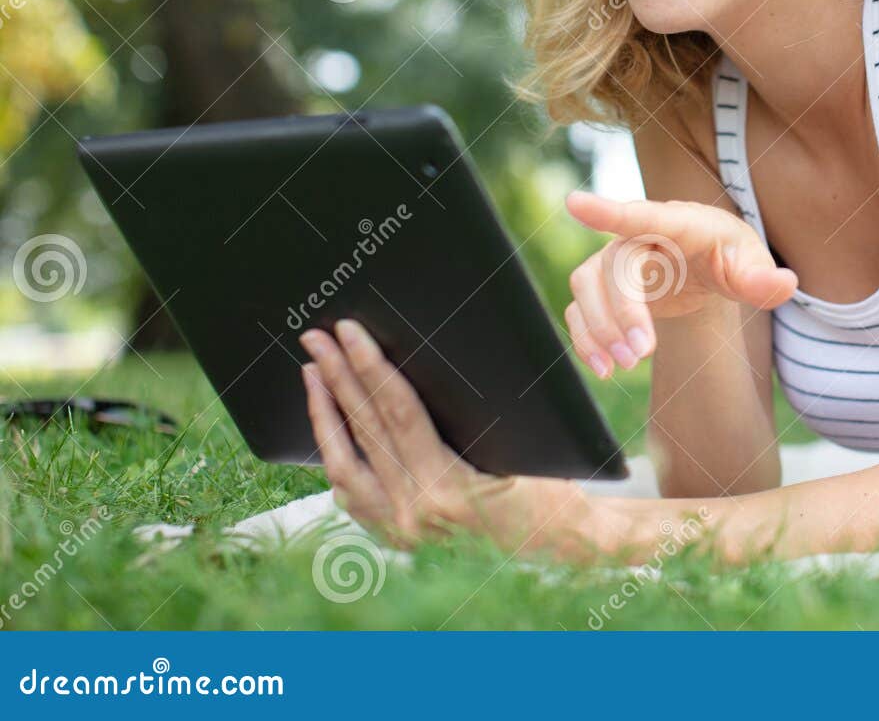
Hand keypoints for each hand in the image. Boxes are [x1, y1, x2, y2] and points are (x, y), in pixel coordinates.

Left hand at [298, 318, 590, 555]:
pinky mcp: (396, 539)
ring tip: (313, 373)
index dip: (370, 367)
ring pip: (342, 466)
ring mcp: (400, 532)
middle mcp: (415, 516)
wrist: (561, 548)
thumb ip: (464, 421)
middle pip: (365, 431)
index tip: (351, 332)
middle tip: (317, 337)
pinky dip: (337, 454)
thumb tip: (418, 365)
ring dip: (325, 415)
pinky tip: (330, 427)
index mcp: (448, 490)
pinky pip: (352, 493)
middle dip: (338, 377)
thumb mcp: (518, 448)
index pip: (398, 413)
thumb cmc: (550, 492)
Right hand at [562, 190, 797, 376]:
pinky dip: (585, 340)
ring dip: (598, 330)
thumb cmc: (729, 255)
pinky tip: (604, 369)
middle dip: (622, 312)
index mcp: (678, 224)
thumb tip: (786, 284)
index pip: (642, 216)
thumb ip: (763, 278)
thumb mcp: (751, 264)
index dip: (609, 211)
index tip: (575, 202)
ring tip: (622, 368)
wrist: (706, 262)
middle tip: (640, 355)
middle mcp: (638, 238)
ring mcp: (614, 262)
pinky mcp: (602, 289)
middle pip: (613, 267)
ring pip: (586, 288)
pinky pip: (579, 311)